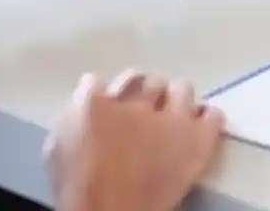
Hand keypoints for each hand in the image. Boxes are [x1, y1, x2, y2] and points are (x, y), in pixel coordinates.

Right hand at [43, 70, 225, 210]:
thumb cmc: (78, 191)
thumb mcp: (56, 152)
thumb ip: (70, 122)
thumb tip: (81, 111)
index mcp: (94, 103)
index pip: (97, 82)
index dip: (101, 94)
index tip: (105, 104)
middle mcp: (135, 102)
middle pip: (146, 80)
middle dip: (143, 93)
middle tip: (143, 110)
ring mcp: (170, 118)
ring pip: (182, 89)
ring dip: (176, 100)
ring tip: (174, 115)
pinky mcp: (197, 138)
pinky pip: (213, 115)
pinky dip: (207, 118)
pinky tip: (201, 126)